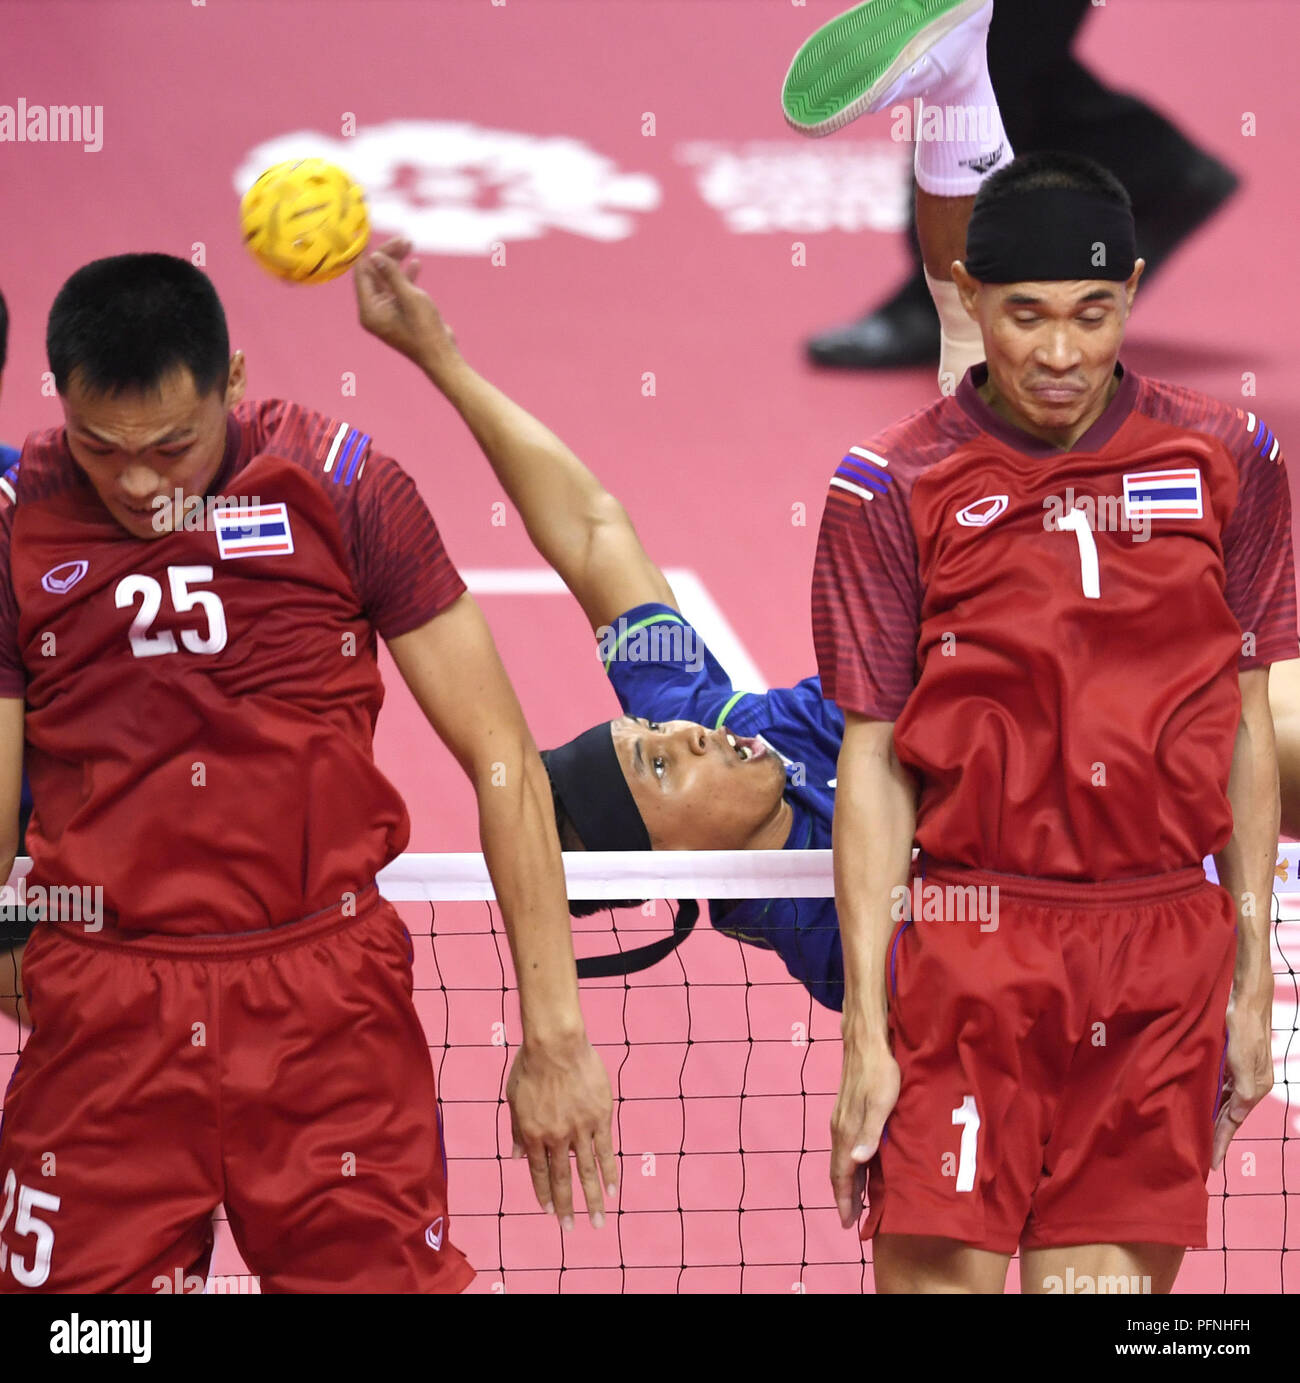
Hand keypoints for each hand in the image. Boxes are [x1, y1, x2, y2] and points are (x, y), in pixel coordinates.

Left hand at [353, 235, 459, 372]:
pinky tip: (416, 264)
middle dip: (388, 255)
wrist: (441, 355)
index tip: (380, 235)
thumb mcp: (409, 297)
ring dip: (398, 263)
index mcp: (369, 311)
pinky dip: (405, 277)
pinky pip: (397, 290)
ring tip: (410, 245)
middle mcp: (374, 311)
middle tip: (404, 240)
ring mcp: (386, 312)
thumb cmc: (425, 330)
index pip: (362, 274)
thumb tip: (375, 255)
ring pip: (387, 280)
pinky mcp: (399, 313)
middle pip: (374, 274)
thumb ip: (391, 275)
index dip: (371, 253)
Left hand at [506, 1035, 616, 1228]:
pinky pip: (605, 1150)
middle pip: (562, 1179)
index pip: (539, 1172)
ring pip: (587, 1171)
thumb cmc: (530, 1066)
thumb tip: (517, 1156)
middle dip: (566, 1207)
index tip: (548, 1212)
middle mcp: (556, 1136)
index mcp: (533, 1133)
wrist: (556, 1043)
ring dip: (591, 1199)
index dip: (543, 1194)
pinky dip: (609, 1172)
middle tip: (571, 1229)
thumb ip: (517, 1130)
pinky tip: (612, 1190)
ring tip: (597, 1221)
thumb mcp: (514, 1099)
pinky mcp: (600, 1117)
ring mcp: (580, 1128)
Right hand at [830, 1031, 899, 1228]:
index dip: (844, 1199)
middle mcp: (839, 1129)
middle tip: (849, 1220)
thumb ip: (870, 1132)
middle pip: (838, 1170)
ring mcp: (840, 1120)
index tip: (847, 1223)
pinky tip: (859, 1167)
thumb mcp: (882, 1102)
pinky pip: (844, 1147)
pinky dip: (849, 1165)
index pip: (842, 1174)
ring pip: (840, 1159)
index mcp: (847, 1131)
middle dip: (843, 1196)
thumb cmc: (880, 1072)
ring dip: (846, 1182)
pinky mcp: (845, 1112)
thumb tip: (857, 1161)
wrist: (865, 1042)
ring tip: (855, 1201)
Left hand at [1211, 986, 1273, 1168]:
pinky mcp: (1230, 1062)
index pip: (1234, 1122)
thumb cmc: (1244, 1027)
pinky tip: (1199, 1106)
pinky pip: (1219, 1088)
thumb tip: (1237, 1115)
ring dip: (1212, 1119)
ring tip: (1198, 1137)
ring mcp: (1239, 1073)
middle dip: (1217, 1135)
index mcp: (1253, 1088)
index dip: (1221, 1142)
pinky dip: (1210, 1100)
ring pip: (1223, 1103)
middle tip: (1202, 1156)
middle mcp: (1248, 1084)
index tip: (1212, 1163)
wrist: (1245, 999)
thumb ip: (1243, 1090)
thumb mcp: (1242, 1060)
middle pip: (1229, 1116)